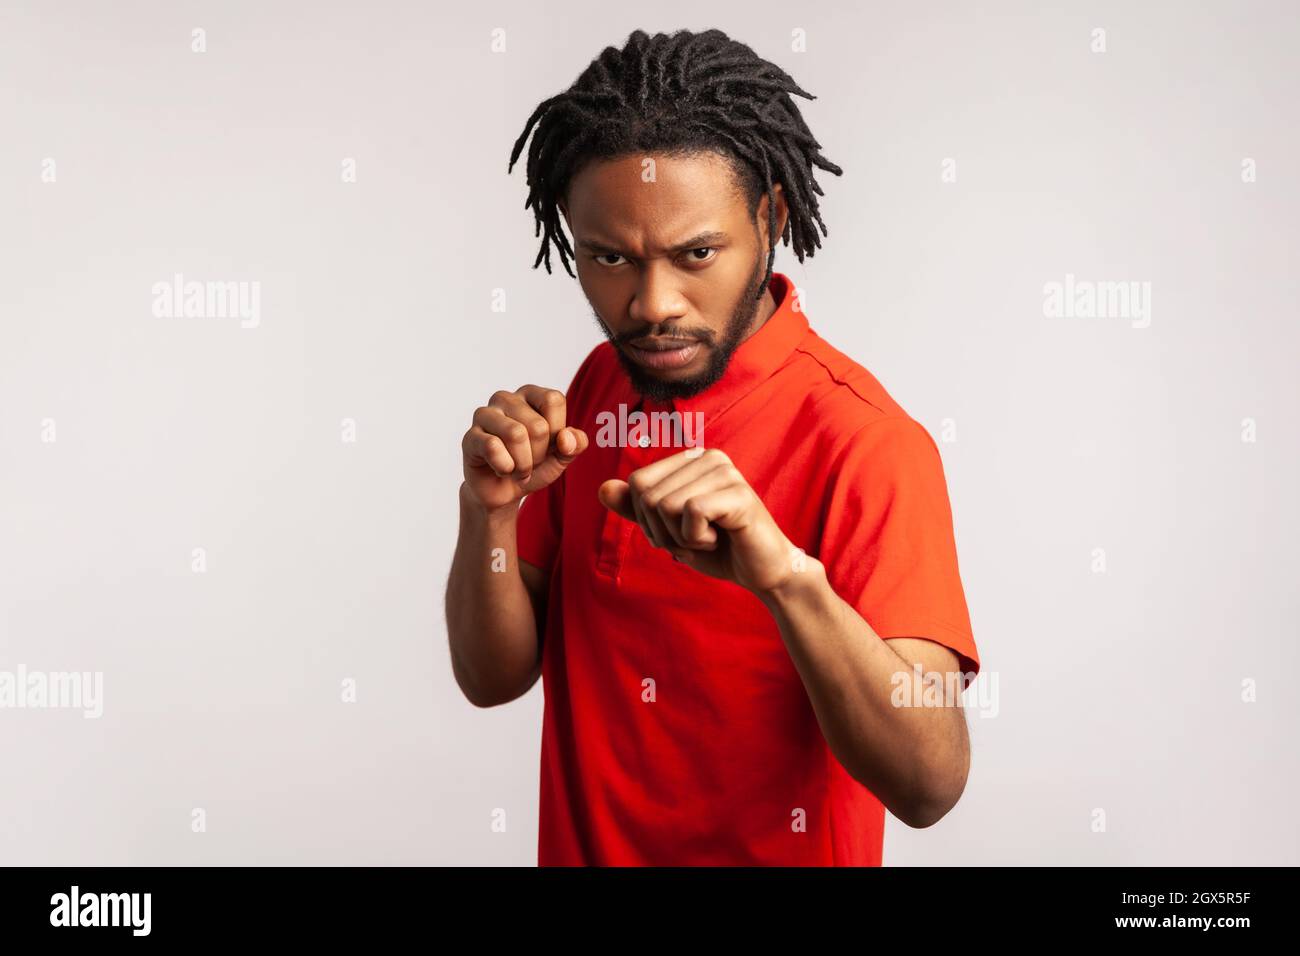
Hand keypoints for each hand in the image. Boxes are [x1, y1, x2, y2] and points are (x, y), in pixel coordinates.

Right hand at [462, 385, 588, 511]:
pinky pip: (492, 447)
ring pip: (516, 434)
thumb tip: (566, 438)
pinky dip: (505, 467)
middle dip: (539, 455)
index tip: (550, 446)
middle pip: (538, 425)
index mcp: (531, 395)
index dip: (557, 431)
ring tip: (518, 469)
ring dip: (523, 464)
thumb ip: (575, 444)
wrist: (504, 491)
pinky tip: (502, 470)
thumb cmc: (533, 465)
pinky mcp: (470, 437)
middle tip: (530, 462)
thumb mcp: (562, 456)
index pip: (553, 400)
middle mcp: (506, 398)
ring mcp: (485, 415)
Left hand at [598, 448, 800, 594]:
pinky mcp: (738, 494)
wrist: (762, 572)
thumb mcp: (669, 530)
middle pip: (648, 495)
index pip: (638, 484)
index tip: (678, 532)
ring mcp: (725, 472)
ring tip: (709, 539)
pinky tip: (720, 539)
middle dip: (663, 532)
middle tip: (694, 540)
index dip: (648, 520)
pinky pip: (690, 514)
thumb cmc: (718, 549)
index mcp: (691, 460)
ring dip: (681, 538)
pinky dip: (697, 539)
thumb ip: (637, 509)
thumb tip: (603, 488)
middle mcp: (708, 457)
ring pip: (666, 505)